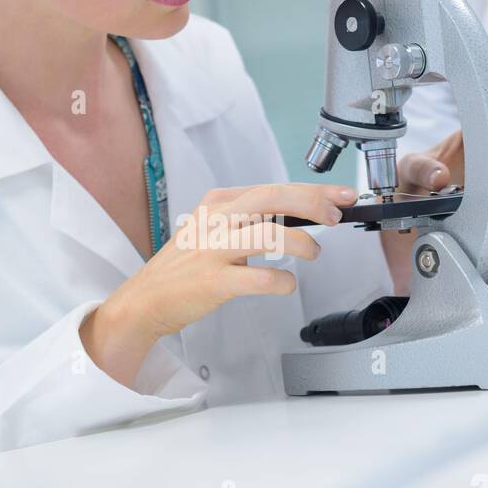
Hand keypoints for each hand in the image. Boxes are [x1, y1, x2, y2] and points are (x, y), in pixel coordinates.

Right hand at [79, 181, 356, 386]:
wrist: (146, 299)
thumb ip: (250, 220)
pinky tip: (285, 283)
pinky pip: (259, 277)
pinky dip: (281, 281)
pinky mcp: (213, 281)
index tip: (341, 197)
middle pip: (274, 198)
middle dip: (312, 204)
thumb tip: (301, 214)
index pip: (274, 188)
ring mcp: (213, 250)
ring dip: (302, 242)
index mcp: (219, 203)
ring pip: (270, 233)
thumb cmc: (186, 267)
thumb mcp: (212, 229)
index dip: (313, 191)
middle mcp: (217, 220)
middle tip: (334, 218)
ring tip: (313, 253)